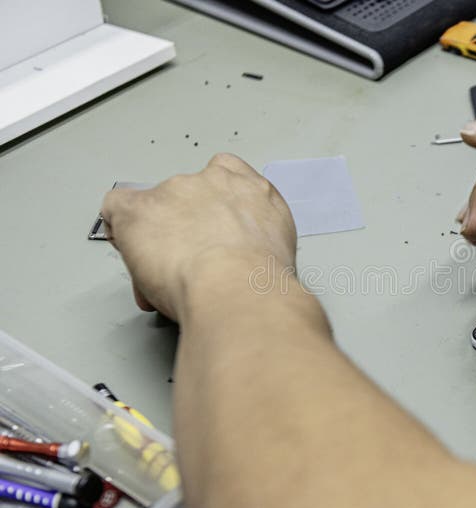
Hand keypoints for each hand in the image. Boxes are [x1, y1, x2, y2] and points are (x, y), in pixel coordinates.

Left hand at [102, 153, 295, 319]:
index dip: (213, 197)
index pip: (228, 172)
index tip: (210, 220)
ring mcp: (175, 191)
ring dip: (157, 234)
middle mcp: (214, 182)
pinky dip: (119, 228)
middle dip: (185, 224)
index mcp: (253, 190)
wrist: (235, 286)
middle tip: (189, 259)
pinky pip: (117, 206)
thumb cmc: (259, 280)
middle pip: (188, 194)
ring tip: (165, 270)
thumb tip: (242, 259)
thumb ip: (256, 242)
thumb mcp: (278, 254)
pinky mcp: (139, 209)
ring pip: (155, 207)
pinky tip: (129, 247)